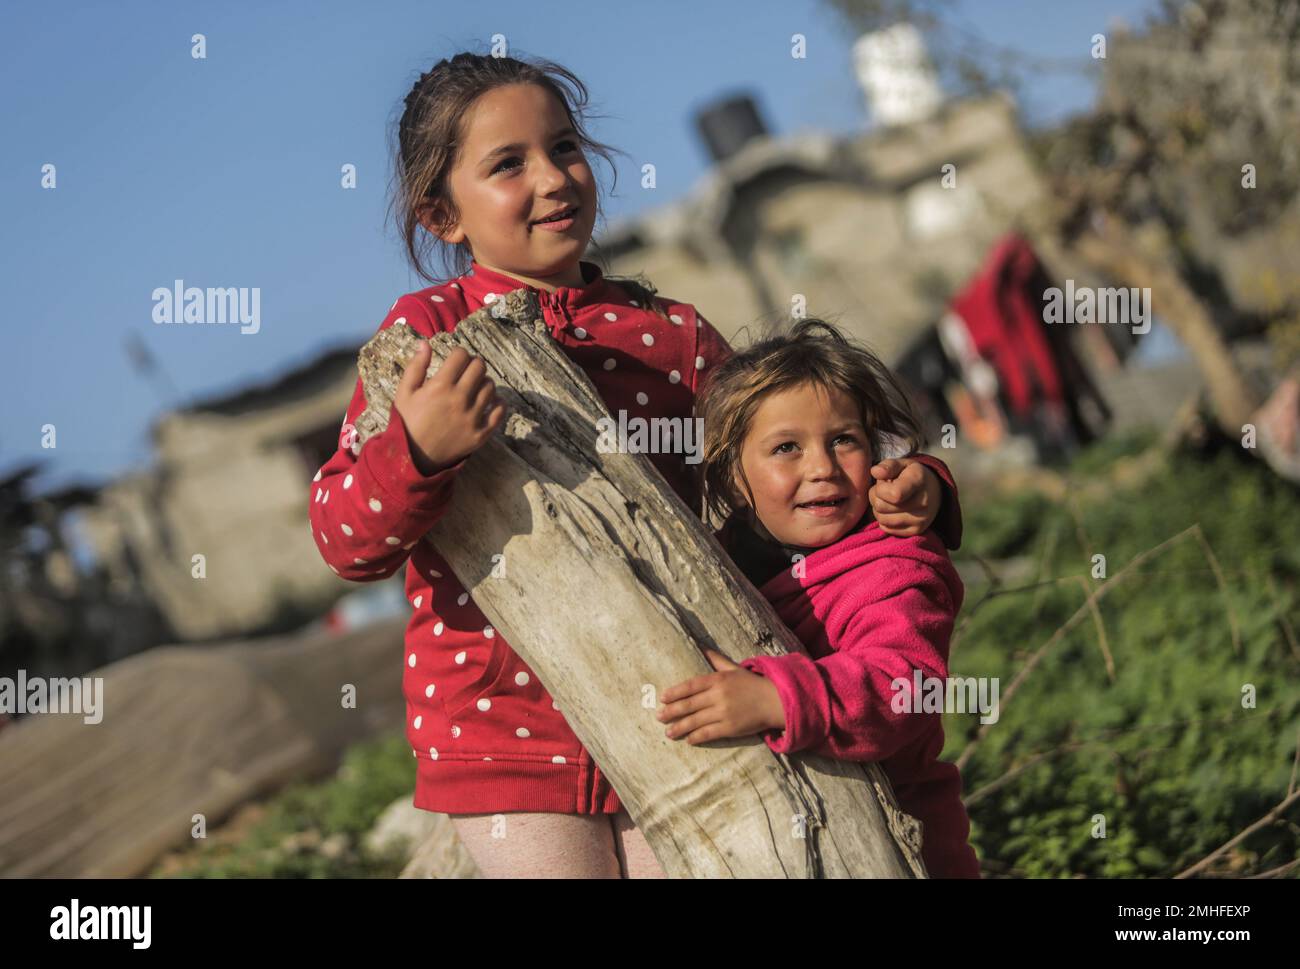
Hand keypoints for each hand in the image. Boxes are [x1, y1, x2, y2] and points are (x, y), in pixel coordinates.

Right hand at [394, 343, 506, 475]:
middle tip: (467, 371)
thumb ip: (416, 367)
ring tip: (474, 387)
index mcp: (440, 387)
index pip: (461, 355)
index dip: (458, 354)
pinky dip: (498, 403)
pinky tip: (489, 402)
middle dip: (473, 364)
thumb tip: (425, 344)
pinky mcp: (481, 433)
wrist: (413, 458)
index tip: (455, 360)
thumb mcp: (404, 393)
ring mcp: (472, 417)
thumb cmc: (408, 423)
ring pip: (490, 387)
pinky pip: (499, 412)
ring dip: (484, 382)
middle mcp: (459, 400)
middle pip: (479, 367)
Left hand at [656, 648, 784, 744]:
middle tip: (658, 717)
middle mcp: (718, 696)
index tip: (663, 698)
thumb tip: (701, 646)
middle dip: (672, 712)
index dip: (675, 692)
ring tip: (668, 733)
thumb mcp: (735, 668)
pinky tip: (689, 740)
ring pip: (695, 721)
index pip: (690, 685)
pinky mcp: (730, 728)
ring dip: (680, 727)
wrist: (776, 701)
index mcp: (718, 679)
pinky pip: (709, 733)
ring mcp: (724, 712)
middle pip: (689, 704)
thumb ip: (716, 659)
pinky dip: (697, 737)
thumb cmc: (753, 684)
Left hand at [868, 457, 941, 536]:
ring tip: (888, 500)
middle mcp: (923, 502)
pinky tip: (893, 510)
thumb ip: (887, 466)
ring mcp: (921, 519)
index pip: (893, 494)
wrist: (933, 491)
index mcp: (918, 480)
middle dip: (876, 497)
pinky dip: (885, 520)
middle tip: (885, 491)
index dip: (880, 489)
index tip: (885, 483)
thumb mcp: (901, 464)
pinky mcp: (917, 530)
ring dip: (879, 509)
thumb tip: (875, 472)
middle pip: (881, 506)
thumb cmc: (910, 475)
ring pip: (881, 519)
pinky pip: (886, 528)